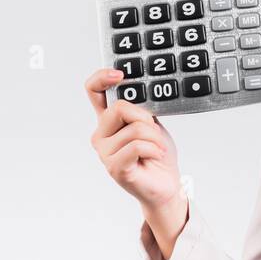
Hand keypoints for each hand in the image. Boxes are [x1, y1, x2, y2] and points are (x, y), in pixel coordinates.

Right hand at [84, 69, 185, 216]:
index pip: (94, 91)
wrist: (166, 183)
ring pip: (134, 129)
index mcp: (108, 120)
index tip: (120, 75)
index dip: (102, 78)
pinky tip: (156, 156)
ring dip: (154, 138)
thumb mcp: (151, 123)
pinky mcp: (114, 167)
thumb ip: (140, 107)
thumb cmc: (157, 154)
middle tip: (154, 132)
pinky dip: (154, 149)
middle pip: (119, 108)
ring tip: (157, 148)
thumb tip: (139, 91)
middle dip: (145, 118)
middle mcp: (101, 134)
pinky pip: (137, 146)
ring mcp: (105, 152)